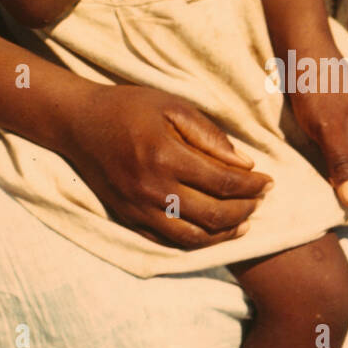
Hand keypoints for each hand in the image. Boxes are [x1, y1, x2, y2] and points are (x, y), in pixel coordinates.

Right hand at [59, 84, 272, 247]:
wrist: (79, 122)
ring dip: (224, 234)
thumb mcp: (171, 104)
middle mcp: (152, 188)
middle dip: (246, 210)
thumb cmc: (128, 107)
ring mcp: (138, 208)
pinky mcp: (127, 218)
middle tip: (260, 200)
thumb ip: (209, 134)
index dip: (253, 186)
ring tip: (243, 222)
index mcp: (166, 156)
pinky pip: (167, 243)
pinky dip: (195, 243)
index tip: (268, 181)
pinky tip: (211, 232)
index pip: (224, 183)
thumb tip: (245, 164)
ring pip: (193, 238)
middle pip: (213, 215)